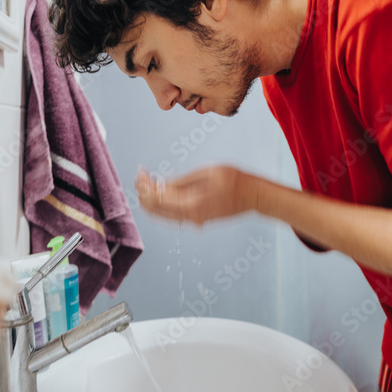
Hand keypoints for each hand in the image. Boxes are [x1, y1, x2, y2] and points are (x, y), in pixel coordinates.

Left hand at [136, 165, 257, 226]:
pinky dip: (161, 205)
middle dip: (143, 193)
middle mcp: (189, 216)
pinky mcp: (197, 219)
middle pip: (155, 210)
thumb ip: (181, 181)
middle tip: (140, 177)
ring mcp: (193, 220)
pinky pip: (172, 215)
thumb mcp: (205, 173)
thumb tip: (160, 185)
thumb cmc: (232, 180)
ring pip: (162, 215)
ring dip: (150, 200)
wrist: (251, 196)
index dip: (144, 185)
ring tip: (146, 184)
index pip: (156, 198)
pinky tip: (160, 192)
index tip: (141, 171)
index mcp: (190, 205)